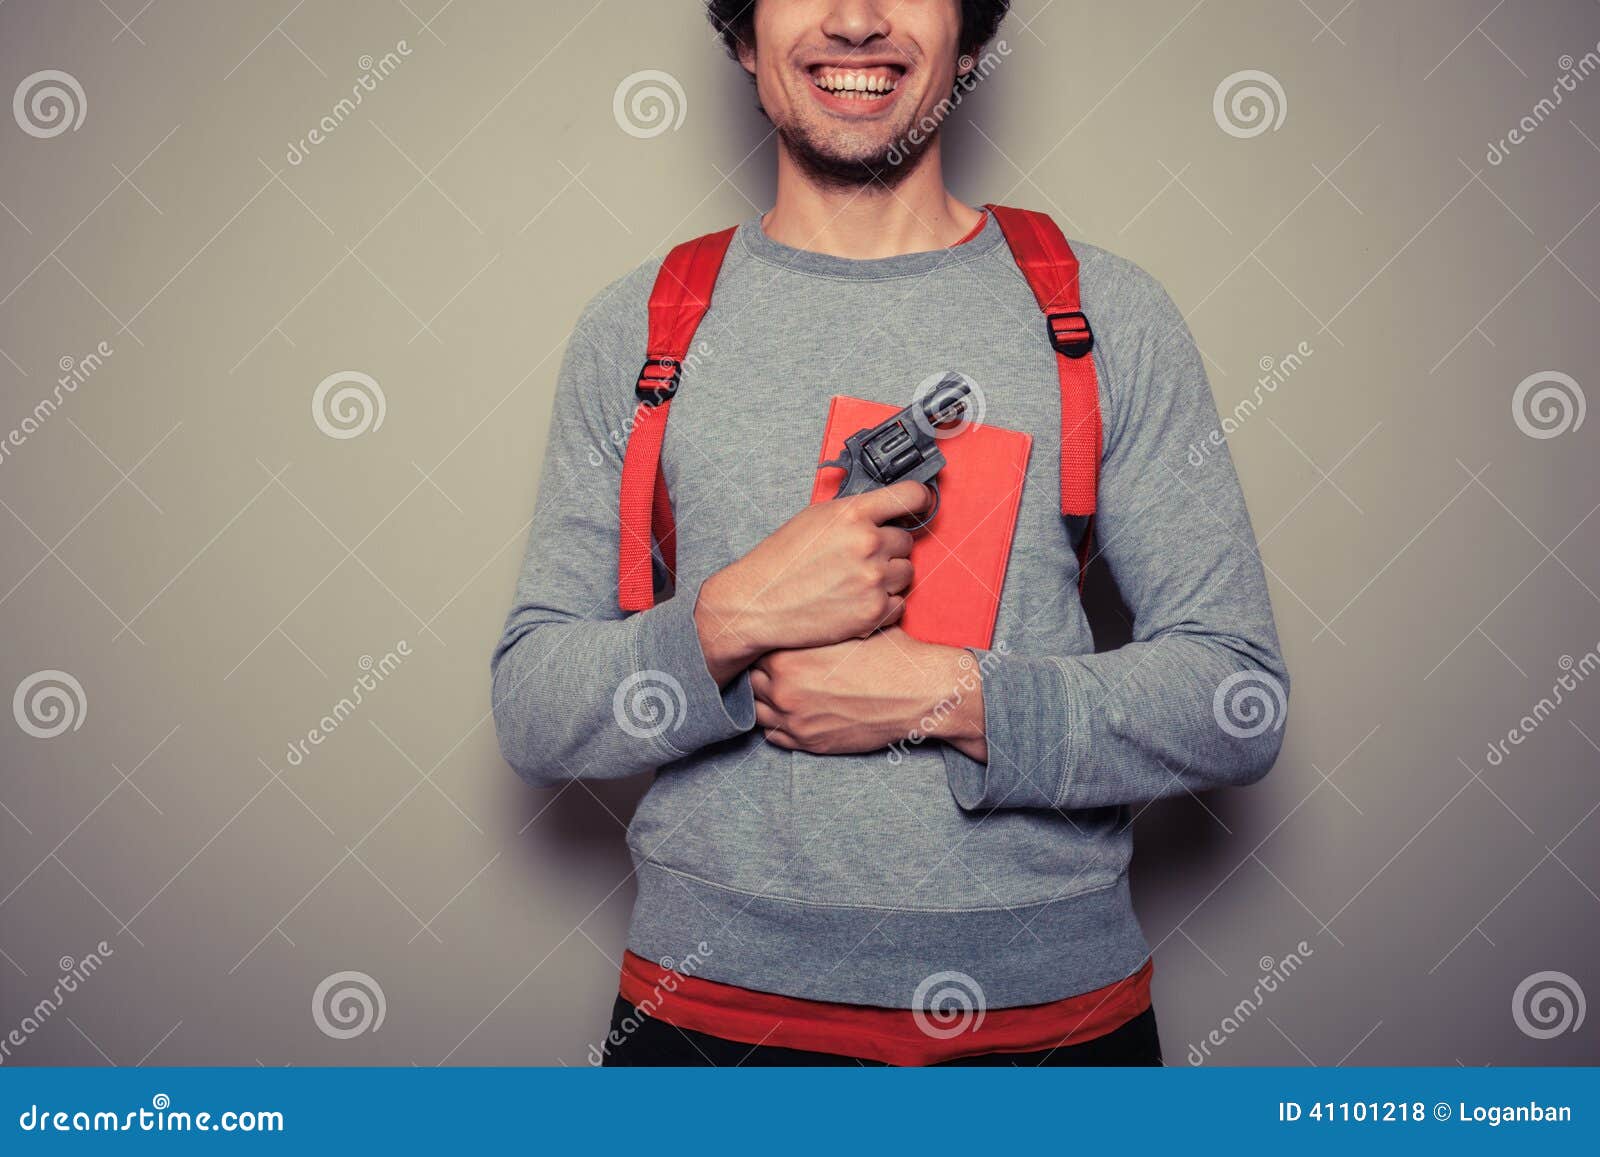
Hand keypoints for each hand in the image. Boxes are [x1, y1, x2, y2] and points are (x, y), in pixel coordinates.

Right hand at [694, 481, 929, 683]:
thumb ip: (854, 512)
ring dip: (889, 575)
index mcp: (853, 514)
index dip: (919, 500)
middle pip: (906, 539)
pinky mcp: (873, 613)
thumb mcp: (814, 518)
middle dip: (889, 546)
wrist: (757, 604)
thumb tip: (885, 510)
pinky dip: (885, 604)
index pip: (911, 495)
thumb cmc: (780, 561)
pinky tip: (859, 600)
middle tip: (862, 557)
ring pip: (906, 572)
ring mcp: (873, 580)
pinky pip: (900, 604)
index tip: (920, 504)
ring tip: (858, 580)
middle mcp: (868, 544)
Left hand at [750, 627, 986, 760]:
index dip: (762, 641)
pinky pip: (773, 736)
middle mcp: (783, 689)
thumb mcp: (849, 626)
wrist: (916, 693)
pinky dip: (774, 724)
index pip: (753, 647)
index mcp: (788, 655)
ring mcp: (794, 719)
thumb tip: (799, 611)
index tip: (768, 638)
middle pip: (750, 678)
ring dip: (763, 698)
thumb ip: (816, 624)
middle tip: (771, 662)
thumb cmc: (888, 654)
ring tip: (775, 687)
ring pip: (756, 709)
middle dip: (759, 669)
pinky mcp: (809, 743)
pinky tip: (785, 712)